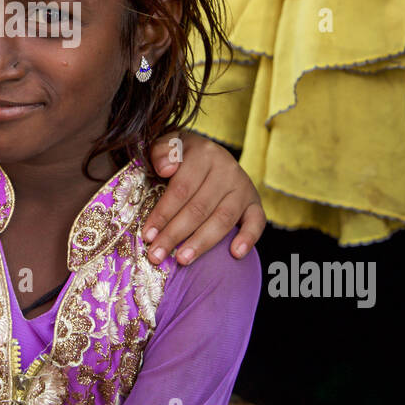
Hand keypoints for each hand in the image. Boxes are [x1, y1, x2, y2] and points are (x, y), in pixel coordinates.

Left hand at [143, 130, 265, 264]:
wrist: (212, 154)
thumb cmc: (183, 155)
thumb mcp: (169, 144)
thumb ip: (162, 151)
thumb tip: (166, 168)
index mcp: (203, 154)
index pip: (181, 189)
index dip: (163, 213)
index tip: (147, 235)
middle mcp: (226, 169)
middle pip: (199, 208)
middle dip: (175, 234)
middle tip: (157, 255)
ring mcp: (243, 187)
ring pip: (222, 219)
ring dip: (202, 243)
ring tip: (182, 260)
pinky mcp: (255, 203)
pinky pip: (257, 222)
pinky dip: (248, 238)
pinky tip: (235, 254)